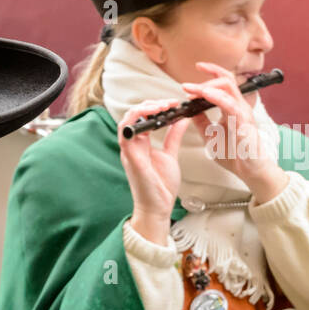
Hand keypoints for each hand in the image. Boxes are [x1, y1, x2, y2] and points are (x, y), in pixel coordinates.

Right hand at [117, 101, 188, 243]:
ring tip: (162, 105)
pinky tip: (155, 115)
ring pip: (126, 120)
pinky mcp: (130, 157)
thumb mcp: (170, 154)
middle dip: (151, 104)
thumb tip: (182, 119)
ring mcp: (129, 151)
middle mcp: (131, 145)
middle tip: (170, 102)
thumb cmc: (161, 185)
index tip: (173, 103)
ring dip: (143, 109)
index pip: (141, 117)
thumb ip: (173, 136)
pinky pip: (126, 133)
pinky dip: (137, 121)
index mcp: (140, 144)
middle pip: (133, 115)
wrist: (158, 207)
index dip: (155, 106)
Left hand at [181, 61, 285, 202]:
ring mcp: (243, 114)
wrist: (250, 172)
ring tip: (191, 89)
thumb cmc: (235, 154)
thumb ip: (202, 122)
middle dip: (205, 78)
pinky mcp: (244, 124)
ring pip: (229, 88)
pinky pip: (231, 106)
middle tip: (186, 86)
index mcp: (232, 108)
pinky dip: (217, 98)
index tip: (196, 67)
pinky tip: (205, 95)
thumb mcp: (211, 136)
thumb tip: (190, 110)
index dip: (212, 71)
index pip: (224, 82)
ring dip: (207, 86)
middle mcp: (239, 107)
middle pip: (226, 80)